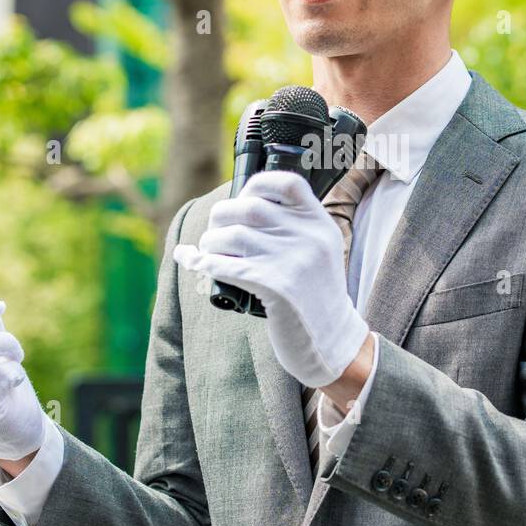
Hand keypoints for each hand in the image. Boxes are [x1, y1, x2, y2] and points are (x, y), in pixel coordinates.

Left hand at [173, 171, 368, 387]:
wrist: (332, 342)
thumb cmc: (315, 298)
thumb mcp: (318, 254)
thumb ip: (292, 229)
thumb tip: (237, 209)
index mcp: (320, 224)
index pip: (288, 183)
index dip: (257, 184)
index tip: (242, 198)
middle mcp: (309, 237)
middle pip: (250, 207)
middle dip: (221, 216)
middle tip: (215, 233)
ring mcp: (292, 261)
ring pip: (232, 235)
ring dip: (210, 243)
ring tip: (208, 253)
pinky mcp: (275, 286)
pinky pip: (225, 265)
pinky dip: (203, 262)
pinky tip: (194, 262)